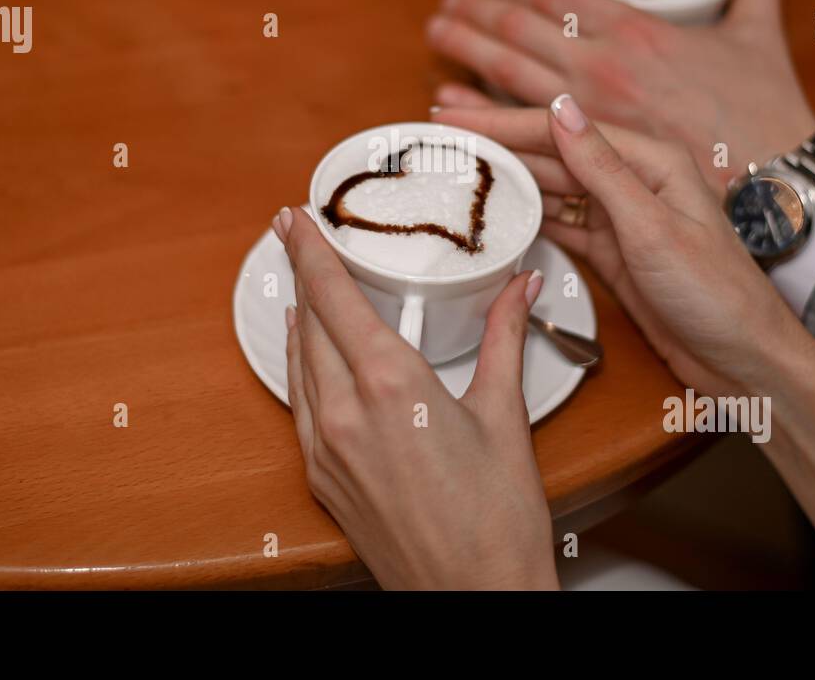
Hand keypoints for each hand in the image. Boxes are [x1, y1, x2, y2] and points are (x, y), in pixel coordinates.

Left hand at [272, 205, 558, 590]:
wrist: (475, 597)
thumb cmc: (497, 520)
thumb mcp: (504, 415)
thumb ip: (505, 338)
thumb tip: (520, 289)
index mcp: (390, 385)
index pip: (334, 296)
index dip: (309, 249)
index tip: (294, 218)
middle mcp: (346, 413)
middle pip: (309, 323)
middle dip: (302, 273)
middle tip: (297, 237)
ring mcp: (327, 450)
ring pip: (298, 363)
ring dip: (299, 319)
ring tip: (304, 287)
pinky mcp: (322, 479)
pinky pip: (299, 405)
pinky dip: (301, 368)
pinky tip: (311, 356)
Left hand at [427, 0, 814, 189]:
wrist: (782, 190)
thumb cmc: (772, 117)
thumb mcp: (762, 38)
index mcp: (637, 32)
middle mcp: (603, 71)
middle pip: (519, 33)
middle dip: (476, 17)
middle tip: (447, 10)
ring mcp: (590, 121)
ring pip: (508, 83)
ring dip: (466, 64)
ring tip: (438, 50)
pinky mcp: (587, 164)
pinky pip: (523, 145)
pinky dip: (488, 127)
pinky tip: (460, 120)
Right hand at [431, 98, 810, 399]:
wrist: (745, 361)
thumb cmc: (718, 294)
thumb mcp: (653, 228)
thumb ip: (603, 168)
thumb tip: (562, 109)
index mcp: (653, 160)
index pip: (566, 129)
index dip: (507, 120)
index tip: (459, 117)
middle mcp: (636, 181)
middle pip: (554, 153)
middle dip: (498, 141)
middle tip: (444, 133)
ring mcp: (623, 217)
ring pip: (553, 187)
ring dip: (507, 177)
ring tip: (458, 165)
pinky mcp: (615, 251)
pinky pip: (561, 224)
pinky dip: (527, 217)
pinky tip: (496, 211)